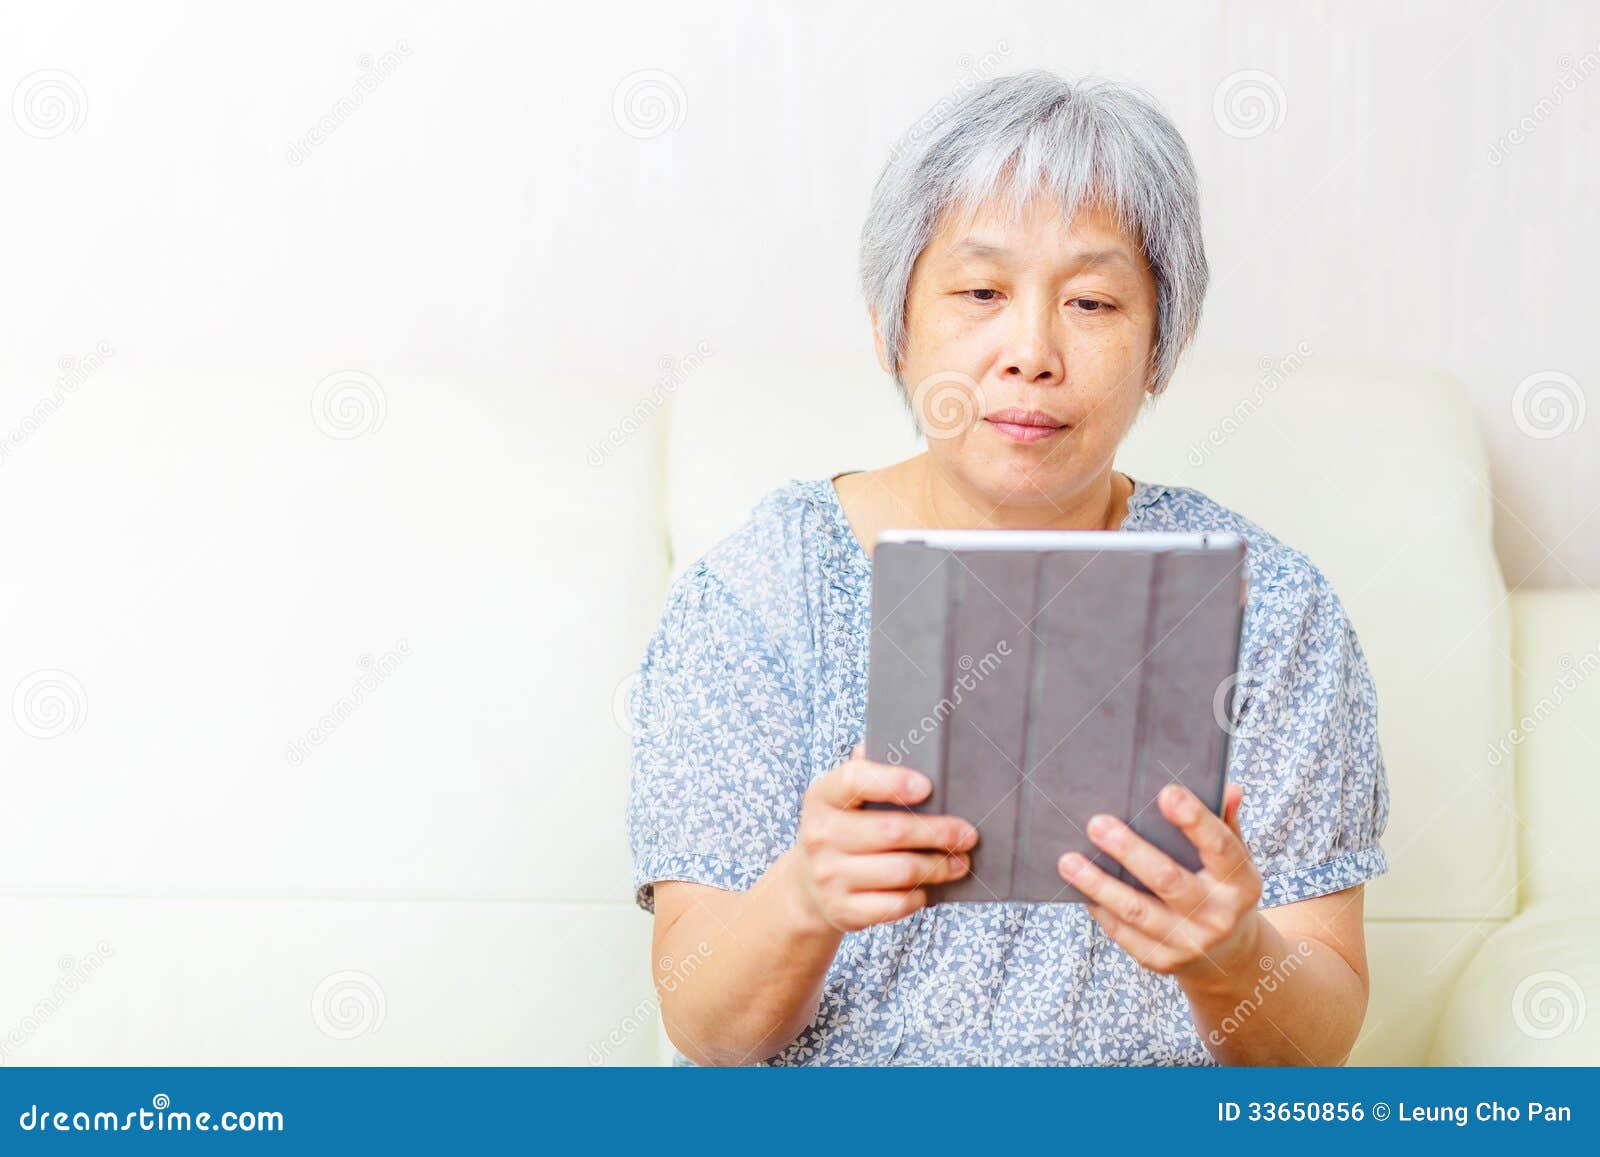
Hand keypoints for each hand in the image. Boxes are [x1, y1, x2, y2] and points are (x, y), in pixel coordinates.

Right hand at [788, 744, 978, 933]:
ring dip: (939, 867)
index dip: (893, 781)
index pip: (854, 780)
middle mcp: (819, 836)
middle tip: (968, 834)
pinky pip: (894, 904)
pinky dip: (918, 896)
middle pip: (892, 831)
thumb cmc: (844, 829)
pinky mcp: (842, 911)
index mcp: (822, 797)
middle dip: (938, 832)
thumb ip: (870, 770)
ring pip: (901, 871)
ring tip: (961, 862)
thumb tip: (908, 742)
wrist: (808, 886)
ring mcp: (828, 876)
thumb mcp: (844, 798)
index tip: (928, 786)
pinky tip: (928, 888)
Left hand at [1057, 781, 1263, 988]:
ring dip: (1098, 884)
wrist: (1227, 957)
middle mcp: (1217, 917)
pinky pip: (1121, 931)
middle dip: (1129, 850)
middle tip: (1097, 824)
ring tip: (1068, 861)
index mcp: (1240, 883)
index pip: (1220, 847)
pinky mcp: (1159, 960)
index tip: (1166, 793)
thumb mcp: (1235, 859)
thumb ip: (1226, 823)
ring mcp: (1188, 943)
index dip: (1194, 820)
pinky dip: (1098, 907)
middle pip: (1168, 880)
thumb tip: (1227, 788)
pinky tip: (1078, 887)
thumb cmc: (1221, 889)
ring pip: (1135, 910)